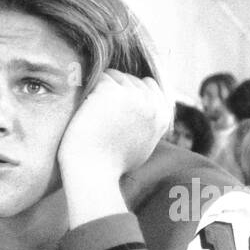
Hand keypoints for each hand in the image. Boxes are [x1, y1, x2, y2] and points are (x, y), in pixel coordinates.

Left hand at [57, 70, 170, 226]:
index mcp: (162, 116)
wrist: (92, 173)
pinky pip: (100, 78)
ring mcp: (132, 96)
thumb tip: (151, 112)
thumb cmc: (111, 165)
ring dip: (101, 92)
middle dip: (115, 93)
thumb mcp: (142, 146)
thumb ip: (149, 125)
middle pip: (131, 79)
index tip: (115, 115)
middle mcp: (151, 104)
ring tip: (94, 119)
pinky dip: (90, 92)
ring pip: (115, 76)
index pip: (148, 85)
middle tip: (102, 121)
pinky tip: (87, 114)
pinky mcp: (111, 92)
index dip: (129, 95)